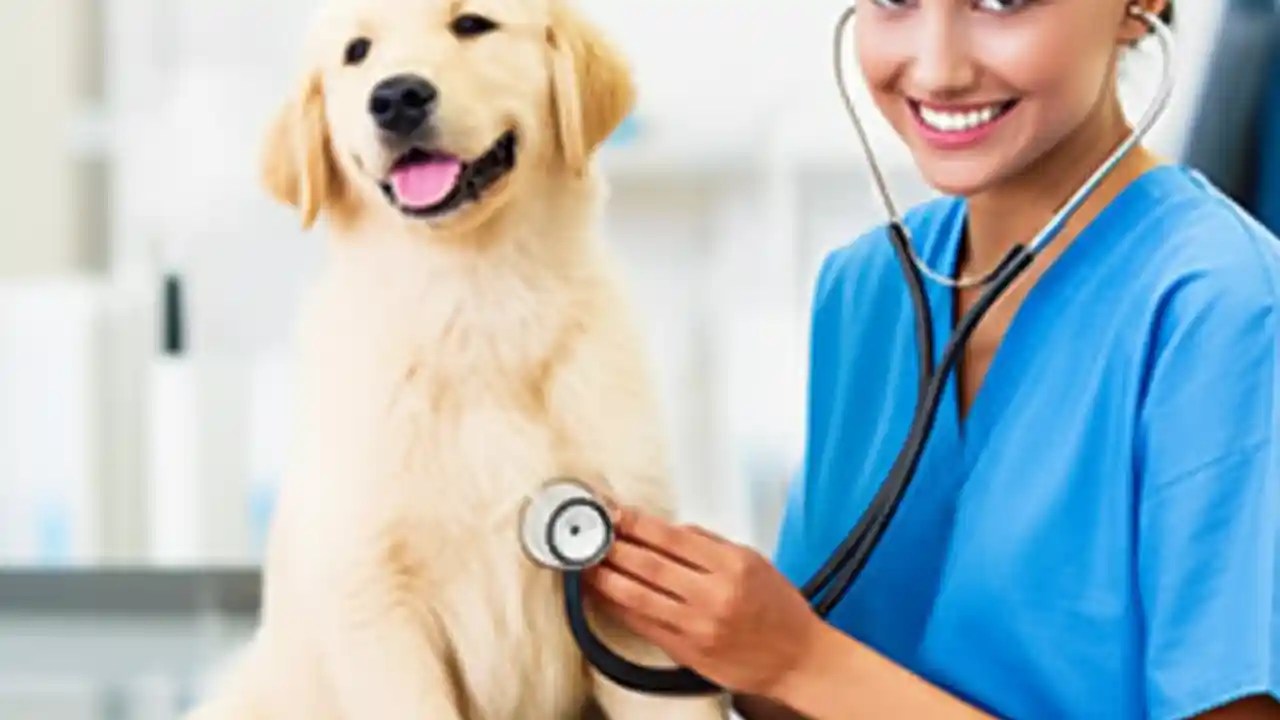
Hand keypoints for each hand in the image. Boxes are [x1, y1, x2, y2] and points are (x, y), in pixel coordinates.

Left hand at [582, 506, 826, 700]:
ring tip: (585, 565)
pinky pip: (644, 625)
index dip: (638, 524)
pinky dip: (619, 609)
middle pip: (650, 565)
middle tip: (590, 536)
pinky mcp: (687, 651)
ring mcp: (698, 626)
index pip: (672, 538)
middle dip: (614, 547)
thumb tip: (670, 530)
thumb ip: (711, 544)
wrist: (798, 659)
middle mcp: (714, 595)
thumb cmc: (780, 611)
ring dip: (606, 578)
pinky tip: (603, 597)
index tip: (616, 514)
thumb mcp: (754, 562)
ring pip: (639, 596)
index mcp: (732, 566)